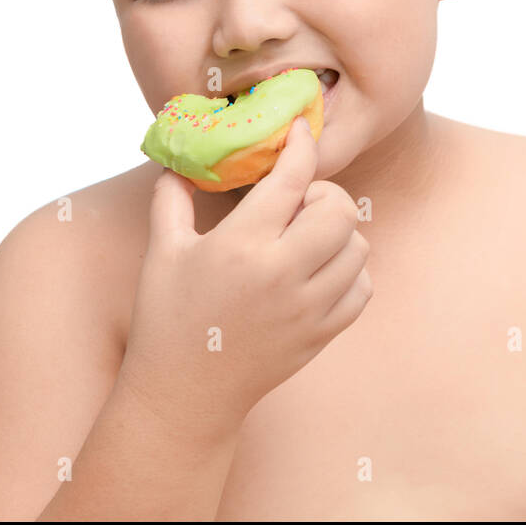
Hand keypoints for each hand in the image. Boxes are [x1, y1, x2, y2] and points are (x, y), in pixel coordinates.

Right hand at [117, 116, 371, 439]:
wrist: (185, 394)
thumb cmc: (168, 319)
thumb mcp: (162, 253)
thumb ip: (172, 200)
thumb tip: (180, 162)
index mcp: (241, 245)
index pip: (291, 178)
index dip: (302, 144)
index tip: (302, 130)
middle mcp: (281, 274)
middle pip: (341, 210)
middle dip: (325, 195)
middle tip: (300, 205)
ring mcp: (307, 308)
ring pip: (358, 248)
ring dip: (339, 235)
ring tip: (307, 241)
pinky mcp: (322, 334)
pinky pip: (363, 289)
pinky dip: (351, 274)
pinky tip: (321, 273)